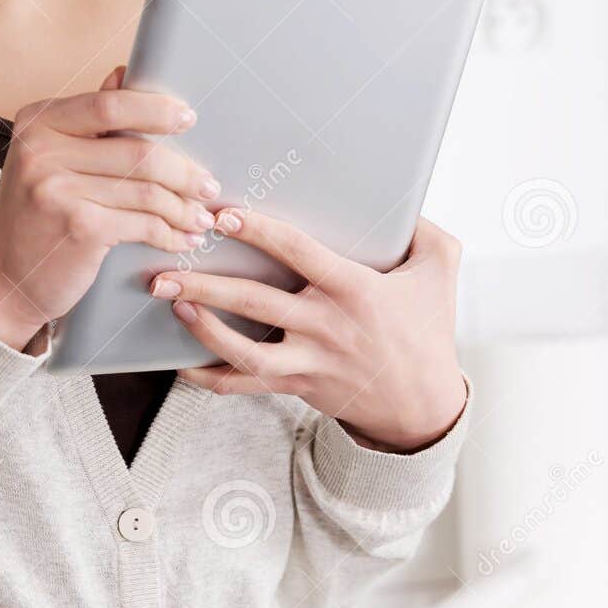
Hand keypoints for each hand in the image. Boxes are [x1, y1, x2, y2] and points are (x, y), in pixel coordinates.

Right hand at [0, 67, 221, 350]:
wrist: (5, 278)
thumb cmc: (36, 216)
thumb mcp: (50, 160)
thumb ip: (86, 121)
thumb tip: (123, 73)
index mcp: (37, 122)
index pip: (109, 104)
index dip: (155, 110)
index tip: (188, 118)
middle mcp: (41, 151)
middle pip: (137, 151)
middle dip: (184, 171)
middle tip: (208, 185)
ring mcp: (57, 189)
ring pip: (146, 190)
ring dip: (184, 207)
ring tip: (202, 217)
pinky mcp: (78, 227)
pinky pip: (143, 224)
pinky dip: (170, 233)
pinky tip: (183, 239)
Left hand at [154, 210, 466, 451]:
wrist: (425, 409)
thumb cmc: (429, 332)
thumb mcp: (441, 273)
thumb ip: (426, 231)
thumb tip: (409, 198)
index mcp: (354, 290)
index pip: (298, 252)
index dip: (259, 232)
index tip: (223, 216)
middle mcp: (325, 326)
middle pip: (256, 302)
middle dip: (207, 284)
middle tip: (166, 269)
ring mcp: (309, 361)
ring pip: (244, 350)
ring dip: (203, 329)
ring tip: (172, 303)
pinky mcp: (298, 387)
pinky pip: (245, 386)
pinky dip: (209, 378)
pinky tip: (180, 364)